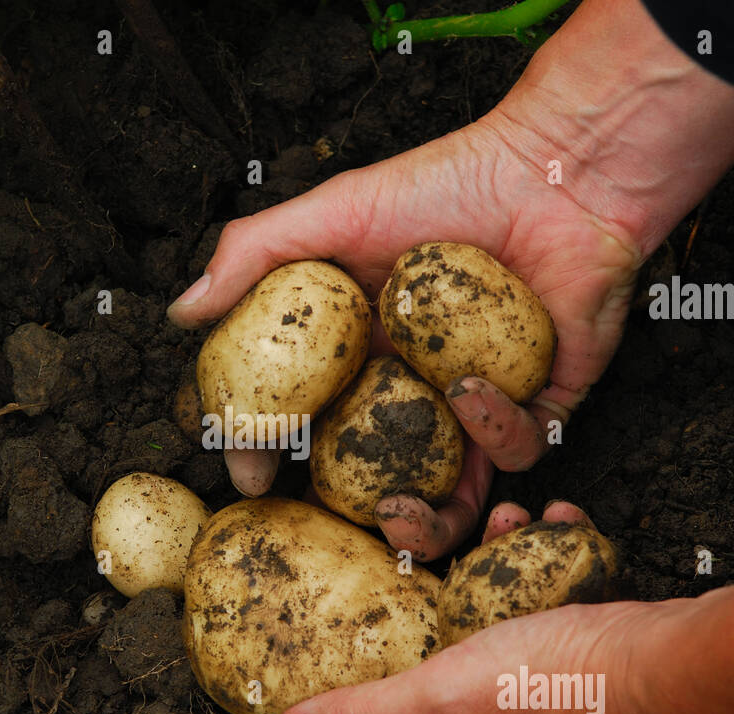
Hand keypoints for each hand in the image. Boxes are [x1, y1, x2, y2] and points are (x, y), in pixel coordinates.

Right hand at [170, 105, 641, 559]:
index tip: (249, 480)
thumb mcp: (333, 213)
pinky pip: (514, 451)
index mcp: (359, 354)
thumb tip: (181, 313)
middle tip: (330, 522)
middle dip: (346, 515)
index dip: (269, 454)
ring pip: (448, 494)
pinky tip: (473, 384)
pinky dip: (493, 431)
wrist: (553, 171)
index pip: (304, 420)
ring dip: (424, 521)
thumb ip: (253, 258)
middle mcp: (413, 389)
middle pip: (371, 474)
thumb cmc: (444, 185)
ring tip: (398, 512)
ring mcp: (475, 404)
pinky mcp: (540, 405)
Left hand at [270, 501, 693, 713]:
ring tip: (496, 531)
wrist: (681, 666)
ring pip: (469, 646)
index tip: (295, 678)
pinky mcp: (560, 677)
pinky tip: (541, 531)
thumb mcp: (444, 703)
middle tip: (393, 585)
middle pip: (407, 705)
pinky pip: (524, 620)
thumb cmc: (568, 691)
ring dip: (472, 587)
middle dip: (397, 637)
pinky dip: (526, 576)